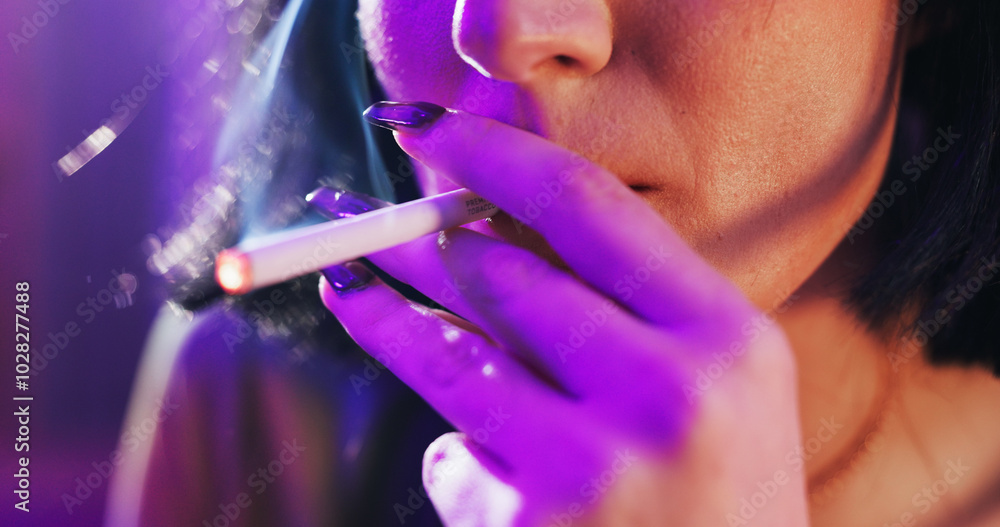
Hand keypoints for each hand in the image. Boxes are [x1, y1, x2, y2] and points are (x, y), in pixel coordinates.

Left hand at [319, 103, 807, 526]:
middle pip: (503, 274)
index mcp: (729, 338)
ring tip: (352, 287)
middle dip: (420, 237)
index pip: (587, 205)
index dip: (493, 153)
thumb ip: (628, 309)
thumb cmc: (724, 501)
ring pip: (452, 358)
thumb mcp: (717, 390)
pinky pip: (456, 463)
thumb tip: (489, 223)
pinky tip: (489, 475)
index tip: (428, 129)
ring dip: (389, 317)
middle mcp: (669, 396)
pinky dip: (461, 458)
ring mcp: (597, 470)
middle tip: (362, 217)